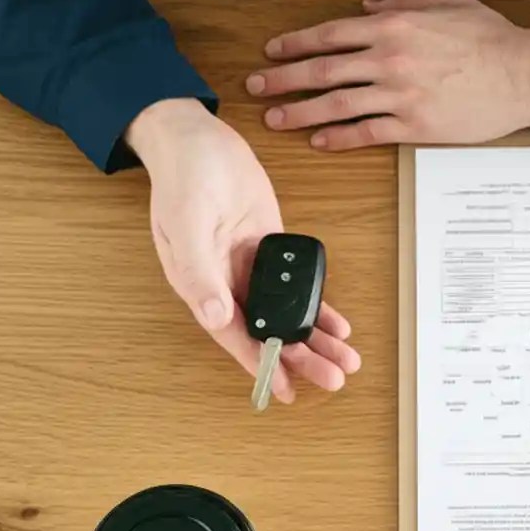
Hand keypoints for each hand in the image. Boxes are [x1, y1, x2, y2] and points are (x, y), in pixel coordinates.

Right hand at [126, 98, 360, 403]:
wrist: (197, 138)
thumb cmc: (183, 177)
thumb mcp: (187, 223)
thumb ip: (199, 273)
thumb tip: (213, 316)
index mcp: (199, 285)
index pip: (235, 337)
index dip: (263, 366)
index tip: (288, 392)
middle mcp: (225, 283)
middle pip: (268, 331)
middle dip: (302, 357)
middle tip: (335, 378)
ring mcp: (248, 266)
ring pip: (285, 314)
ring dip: (313, 337)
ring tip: (345, 359)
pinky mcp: (268, 247)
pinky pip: (294, 286)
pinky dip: (315, 305)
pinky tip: (337, 323)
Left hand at [245, 0, 529, 150]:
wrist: (523, 75)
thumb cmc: (491, 38)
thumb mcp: (447, 1)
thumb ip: (402, 1)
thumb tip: (367, 10)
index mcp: (395, 26)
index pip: (330, 34)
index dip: (296, 44)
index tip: (273, 52)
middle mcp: (390, 59)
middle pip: (323, 69)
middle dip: (284, 78)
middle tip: (258, 86)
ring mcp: (400, 94)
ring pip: (337, 104)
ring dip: (300, 111)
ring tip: (276, 118)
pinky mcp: (415, 125)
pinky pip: (367, 132)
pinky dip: (339, 138)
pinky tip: (320, 140)